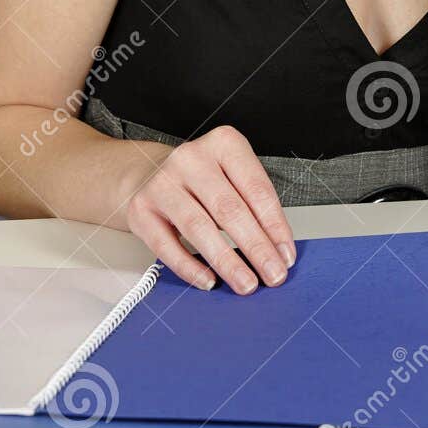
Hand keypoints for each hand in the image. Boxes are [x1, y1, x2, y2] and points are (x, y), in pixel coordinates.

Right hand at [122, 125, 295, 292]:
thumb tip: (277, 252)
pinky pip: (166, 245)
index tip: (286, 255)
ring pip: (199, 228)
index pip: (257, 189)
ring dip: (227, 261)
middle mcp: (191, 158)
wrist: (150, 173)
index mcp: (224, 144)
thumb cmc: (203, 180)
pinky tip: (208, 280)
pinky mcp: (140, 209)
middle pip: (230, 209)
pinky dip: (189, 267)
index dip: (275, 226)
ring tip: (246, 283)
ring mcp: (162, 183)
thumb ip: (254, 208)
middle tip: (273, 275)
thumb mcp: (234, 178)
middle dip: (256, 248)